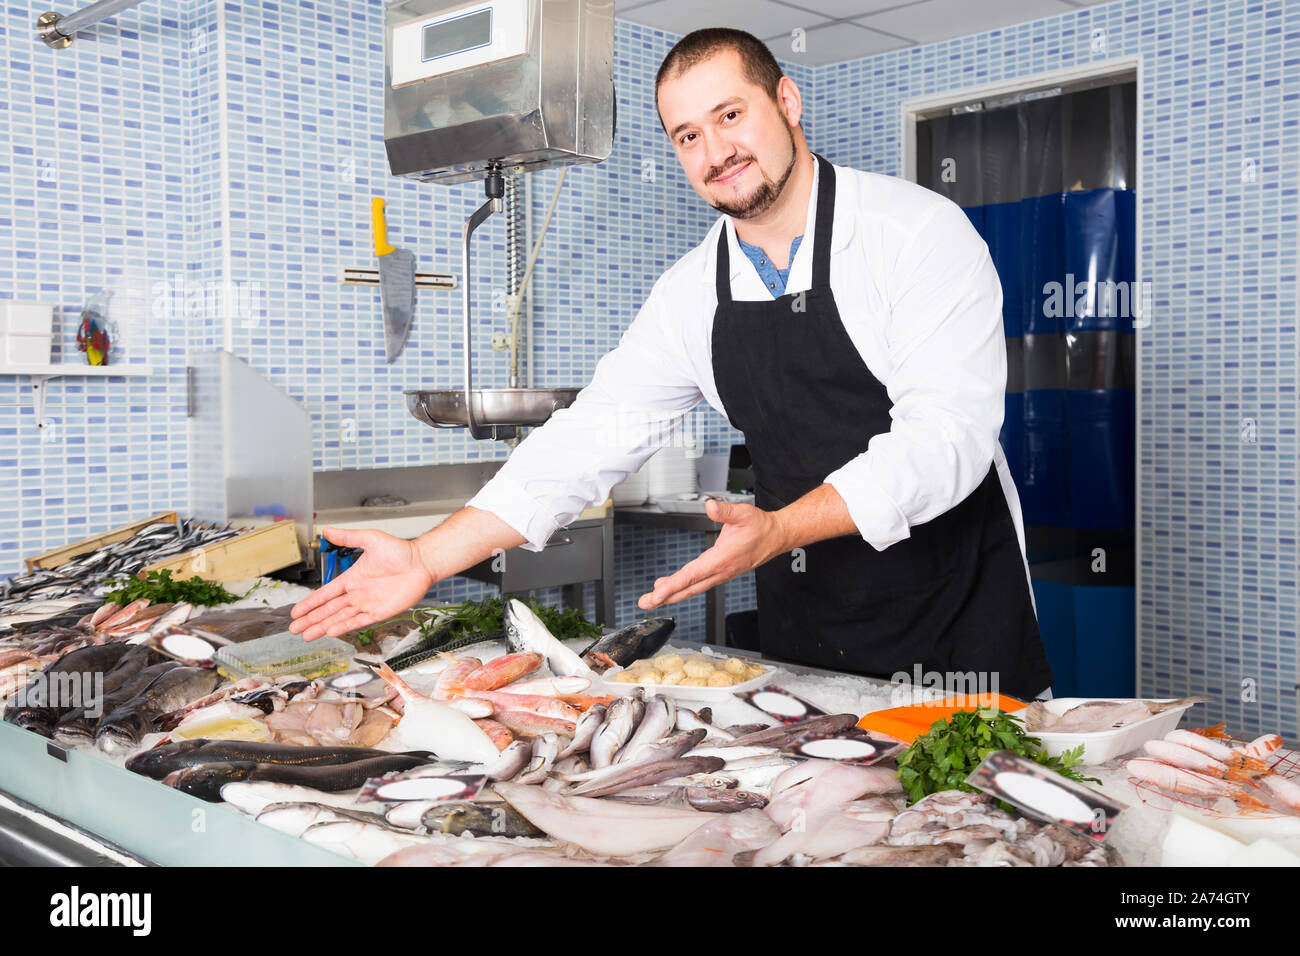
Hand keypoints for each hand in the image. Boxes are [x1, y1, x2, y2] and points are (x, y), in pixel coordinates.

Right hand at [289, 526, 435, 639]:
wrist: (422, 562)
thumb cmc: (400, 550)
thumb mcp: (370, 539)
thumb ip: (348, 537)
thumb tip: (326, 530)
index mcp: (352, 578)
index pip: (325, 593)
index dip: (310, 603)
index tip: (296, 611)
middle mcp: (357, 593)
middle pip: (328, 609)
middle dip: (310, 619)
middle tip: (293, 629)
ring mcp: (368, 604)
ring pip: (339, 618)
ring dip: (322, 626)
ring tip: (306, 635)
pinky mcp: (380, 613)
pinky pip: (358, 622)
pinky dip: (344, 627)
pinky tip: (331, 632)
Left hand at [638, 498, 791, 609]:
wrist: (776, 537)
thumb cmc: (760, 526)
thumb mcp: (744, 513)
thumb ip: (725, 511)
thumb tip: (710, 507)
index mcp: (722, 559)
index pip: (692, 575)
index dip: (673, 585)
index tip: (657, 593)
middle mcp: (720, 571)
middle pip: (689, 588)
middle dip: (665, 597)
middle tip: (645, 603)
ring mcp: (721, 574)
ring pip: (692, 588)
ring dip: (672, 594)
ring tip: (652, 599)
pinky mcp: (721, 573)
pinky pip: (698, 584)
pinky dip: (682, 588)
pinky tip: (670, 586)